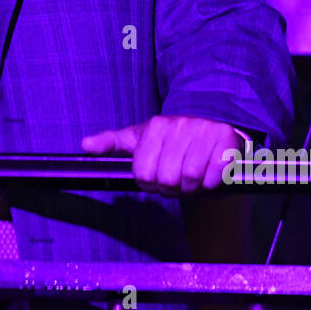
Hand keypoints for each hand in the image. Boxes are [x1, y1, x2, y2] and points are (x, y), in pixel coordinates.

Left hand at [81, 115, 239, 194]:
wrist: (211, 122)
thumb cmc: (171, 137)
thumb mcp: (139, 137)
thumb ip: (112, 142)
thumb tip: (85, 146)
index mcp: (156, 126)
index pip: (144, 174)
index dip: (149, 183)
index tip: (156, 177)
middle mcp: (180, 125)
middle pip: (167, 179)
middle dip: (171, 187)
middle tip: (175, 180)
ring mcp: (204, 131)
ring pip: (191, 179)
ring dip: (192, 186)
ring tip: (192, 177)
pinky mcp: (226, 140)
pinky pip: (214, 177)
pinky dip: (211, 183)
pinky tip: (209, 174)